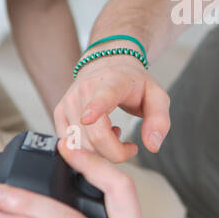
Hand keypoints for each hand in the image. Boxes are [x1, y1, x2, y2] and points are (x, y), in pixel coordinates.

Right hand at [52, 54, 169, 163]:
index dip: (94, 109)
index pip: (102, 97)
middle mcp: (85, 89)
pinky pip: (70, 144)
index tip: (87, 118)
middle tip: (129, 147)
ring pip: (81, 145)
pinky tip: (99, 134)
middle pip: (95, 136)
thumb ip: (159, 120)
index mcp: (112, 83)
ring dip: (102, 151)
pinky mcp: (59, 112)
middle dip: (115, 153)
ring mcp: (69, 101)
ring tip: (114, 134)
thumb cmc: (132, 83)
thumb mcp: (157, 96)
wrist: (109, 65)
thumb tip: (152, 145)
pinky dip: (86, 148)